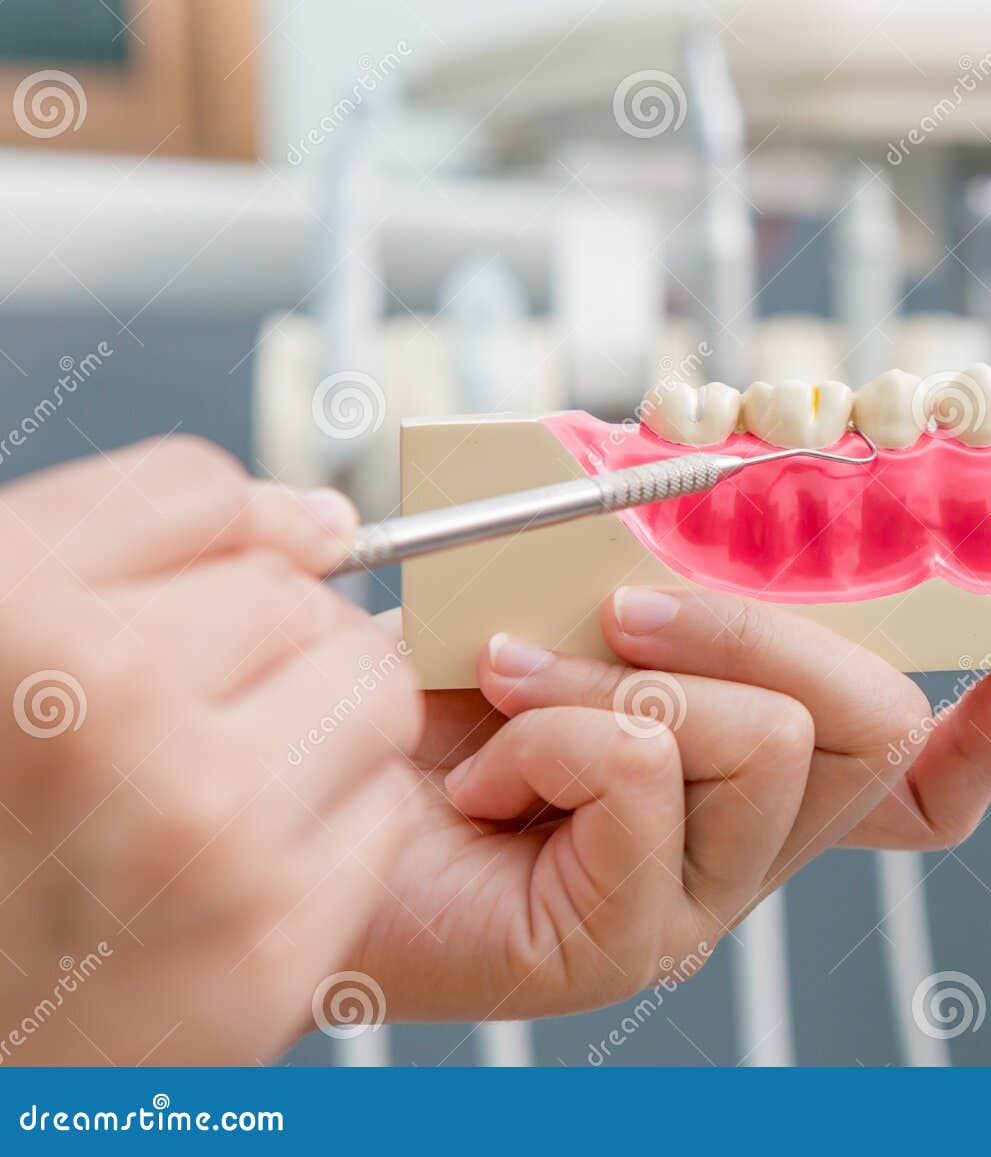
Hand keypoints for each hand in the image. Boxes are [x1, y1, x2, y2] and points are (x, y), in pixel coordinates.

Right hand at [0, 437, 421, 1063]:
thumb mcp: (1, 640)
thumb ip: (132, 542)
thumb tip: (324, 520)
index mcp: (16, 614)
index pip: (203, 489)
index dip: (217, 536)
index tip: (203, 588)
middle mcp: (108, 703)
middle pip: (298, 595)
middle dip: (272, 640)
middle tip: (203, 712)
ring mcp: (203, 824)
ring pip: (372, 686)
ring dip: (328, 720)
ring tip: (239, 777)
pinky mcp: (274, 937)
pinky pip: (385, 809)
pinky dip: (339, 824)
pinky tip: (254, 858)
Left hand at [352, 586, 990, 1022]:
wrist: (304, 786)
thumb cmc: (430, 694)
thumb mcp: (570, 600)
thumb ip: (668, 567)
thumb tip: (738, 493)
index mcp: (749, 772)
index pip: (912, 777)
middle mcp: (748, 845)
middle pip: (871, 727)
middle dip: (762, 629)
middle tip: (632, 605)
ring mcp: (697, 901)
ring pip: (776, 742)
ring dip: (625, 675)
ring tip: (515, 682)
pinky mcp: (627, 941)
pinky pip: (652, 779)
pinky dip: (556, 730)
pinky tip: (487, 763)